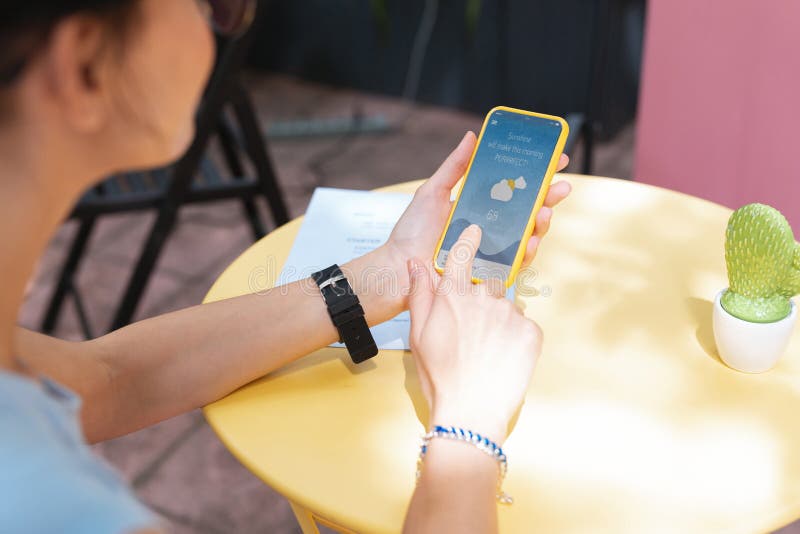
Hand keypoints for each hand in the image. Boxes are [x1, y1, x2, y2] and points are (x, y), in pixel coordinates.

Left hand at [383, 131, 570, 305]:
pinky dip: (528, 250)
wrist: (399, 267)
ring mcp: (493, 247)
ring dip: (543, 221)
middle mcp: (490, 225)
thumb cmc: (412, 232)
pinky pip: (516, 261)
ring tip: (546, 211)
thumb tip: (472, 136)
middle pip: (529, 209)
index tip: (555, 158)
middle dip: (550, 196)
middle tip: (562, 185)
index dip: (537, 174)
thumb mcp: (432, 192)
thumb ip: (454, 167)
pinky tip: (531, 239)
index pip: (515, 187)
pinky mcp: (491, 269)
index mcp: (480, 205)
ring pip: (529, 234)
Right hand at [406, 224, 542, 443]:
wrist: (469, 412)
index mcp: (455, 295)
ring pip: (507, 307)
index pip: (463, 255)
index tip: (475, 231)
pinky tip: (502, 358)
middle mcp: (485, 297)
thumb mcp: (419, 334)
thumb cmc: (439, 375)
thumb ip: (420, 294)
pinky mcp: (532, 333)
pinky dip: (515, 338)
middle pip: (488, 285)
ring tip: (486, 352)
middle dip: (482, 302)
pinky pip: (524, 327)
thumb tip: (415, 263)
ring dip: (499, 322)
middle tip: (472, 334)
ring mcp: (511, 314)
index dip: (469, 241)